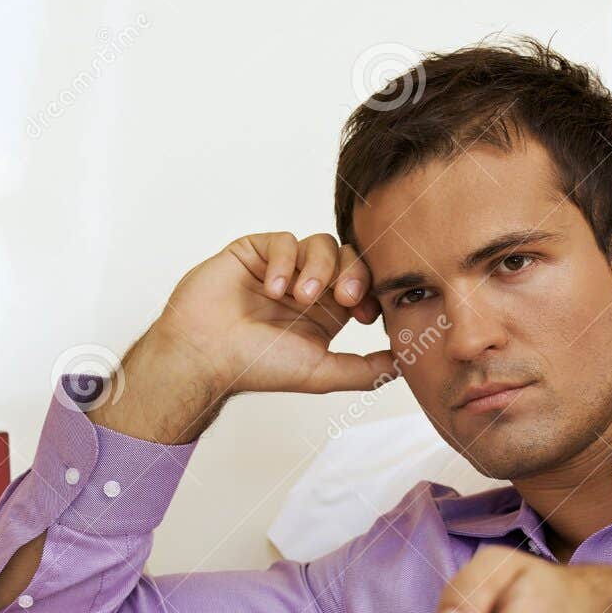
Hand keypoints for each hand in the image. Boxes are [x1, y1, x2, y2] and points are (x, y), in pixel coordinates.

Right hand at [156, 231, 397, 395]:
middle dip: (354, 274)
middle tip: (347, 298)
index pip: (364, 285)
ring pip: (320, 244)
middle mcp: (307, 286)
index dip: (372, 292)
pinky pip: (285, 240)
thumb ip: (366, 370)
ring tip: (300, 298)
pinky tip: (272, 288)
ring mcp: (282, 267)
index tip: (367, 315)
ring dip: (318, 269)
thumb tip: (407, 364)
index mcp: (327, 313)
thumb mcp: (321, 373)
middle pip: (349, 259)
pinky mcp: (255, 251)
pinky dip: (285, 262)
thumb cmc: (256, 367)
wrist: (204, 355)